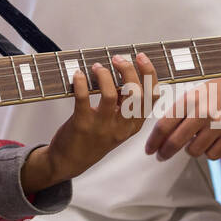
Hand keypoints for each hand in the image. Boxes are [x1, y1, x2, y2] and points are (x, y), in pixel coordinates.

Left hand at [21, 53, 157, 195]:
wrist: (69, 162)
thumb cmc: (93, 140)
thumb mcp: (117, 126)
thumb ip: (124, 106)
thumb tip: (125, 76)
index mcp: (133, 125)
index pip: (151, 98)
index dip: (149, 74)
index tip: (141, 58)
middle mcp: (121, 127)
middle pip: (135, 94)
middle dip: (128, 70)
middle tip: (117, 59)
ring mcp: (102, 127)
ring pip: (111, 95)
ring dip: (104, 75)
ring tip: (97, 67)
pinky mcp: (82, 125)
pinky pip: (83, 99)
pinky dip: (81, 83)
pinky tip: (78, 75)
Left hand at [143, 72, 220, 160]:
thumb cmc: (213, 90)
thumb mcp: (191, 95)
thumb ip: (177, 114)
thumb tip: (160, 136)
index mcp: (189, 100)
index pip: (164, 126)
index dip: (153, 141)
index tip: (149, 150)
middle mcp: (203, 112)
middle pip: (175, 142)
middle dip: (164, 152)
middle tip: (161, 156)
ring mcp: (219, 124)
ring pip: (194, 151)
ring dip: (190, 149)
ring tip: (194, 140)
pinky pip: (213, 155)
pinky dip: (209, 151)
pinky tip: (209, 142)